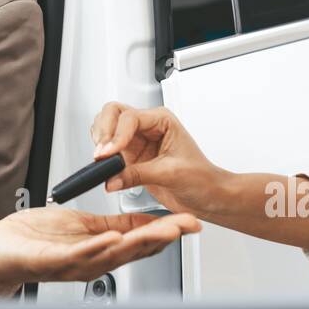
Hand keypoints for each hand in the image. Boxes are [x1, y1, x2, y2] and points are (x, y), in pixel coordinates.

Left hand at [0, 206, 200, 297]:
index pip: (139, 240)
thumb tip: (144, 221)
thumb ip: (113, 225)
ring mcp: (70, 263)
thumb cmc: (35, 239)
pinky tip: (110, 238)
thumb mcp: (83, 226)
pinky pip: (75, 255)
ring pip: (110, 254)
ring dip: (136, 242)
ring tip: (159, 231)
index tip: (190, 221)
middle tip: (186, 225)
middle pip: (133, 250)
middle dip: (161, 237)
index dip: (166, 231)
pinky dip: (94, 247)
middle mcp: (90, 261)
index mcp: (99, 249)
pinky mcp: (48, 261)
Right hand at [90, 103, 223, 218]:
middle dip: (103, 131)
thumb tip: (112, 178)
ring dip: (100, 141)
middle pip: (113, 112)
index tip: (108, 153)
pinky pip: (107, 149)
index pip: (129, 118)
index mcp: (162, 120)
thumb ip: (137, 174)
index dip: (116, 135)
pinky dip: (102, 155)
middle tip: (101, 153)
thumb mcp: (170, 174)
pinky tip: (106, 167)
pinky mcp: (130, 157)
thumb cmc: (201, 179)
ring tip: (102, 160)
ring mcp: (136, 141)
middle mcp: (147, 126)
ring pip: (106, 127)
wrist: (208, 196)